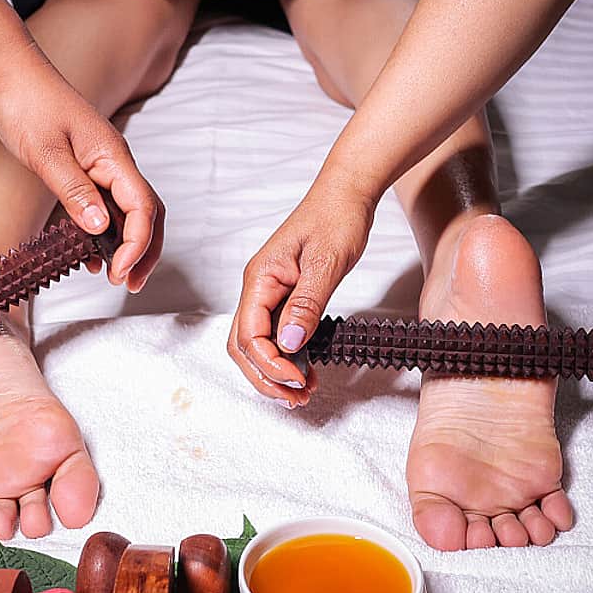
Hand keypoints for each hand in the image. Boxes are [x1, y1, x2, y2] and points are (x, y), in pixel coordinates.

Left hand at [0, 44, 164, 291]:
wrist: (9, 72)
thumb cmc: (27, 103)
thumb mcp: (47, 153)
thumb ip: (75, 192)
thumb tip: (101, 229)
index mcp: (114, 158)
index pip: (143, 210)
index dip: (136, 246)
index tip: (118, 273)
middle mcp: (116, 163)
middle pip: (148, 214)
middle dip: (144, 252)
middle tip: (129, 284)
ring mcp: (103, 166)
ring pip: (130, 213)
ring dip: (128, 247)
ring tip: (114, 277)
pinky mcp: (86, 169)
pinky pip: (106, 207)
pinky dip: (105, 234)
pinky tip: (90, 254)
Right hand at [228, 184, 375, 406]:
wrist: (348, 194)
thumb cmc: (337, 218)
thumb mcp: (327, 262)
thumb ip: (307, 304)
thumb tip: (289, 344)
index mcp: (260, 278)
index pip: (249, 335)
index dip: (270, 365)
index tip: (299, 381)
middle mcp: (258, 288)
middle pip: (244, 347)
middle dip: (266, 377)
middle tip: (296, 399)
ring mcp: (270, 293)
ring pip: (258, 344)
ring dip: (275, 372)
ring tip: (303, 392)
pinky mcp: (286, 296)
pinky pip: (277, 334)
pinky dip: (288, 358)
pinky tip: (308, 369)